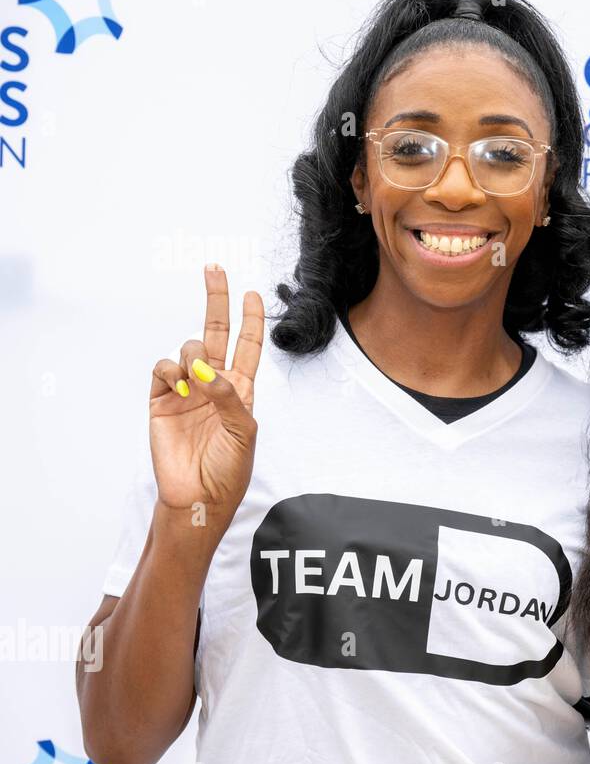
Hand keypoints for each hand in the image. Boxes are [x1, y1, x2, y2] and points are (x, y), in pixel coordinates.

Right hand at [148, 264, 263, 518]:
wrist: (198, 495)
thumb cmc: (228, 468)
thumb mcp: (244, 432)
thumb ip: (230, 397)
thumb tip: (208, 371)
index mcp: (241, 390)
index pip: (247, 346)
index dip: (251, 320)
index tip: (254, 293)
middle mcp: (214, 384)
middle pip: (216, 333)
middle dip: (216, 300)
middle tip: (214, 268)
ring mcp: (187, 390)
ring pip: (190, 349)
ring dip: (195, 355)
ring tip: (196, 381)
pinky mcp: (161, 399)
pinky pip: (163, 369)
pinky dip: (171, 370)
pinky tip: (179, 385)